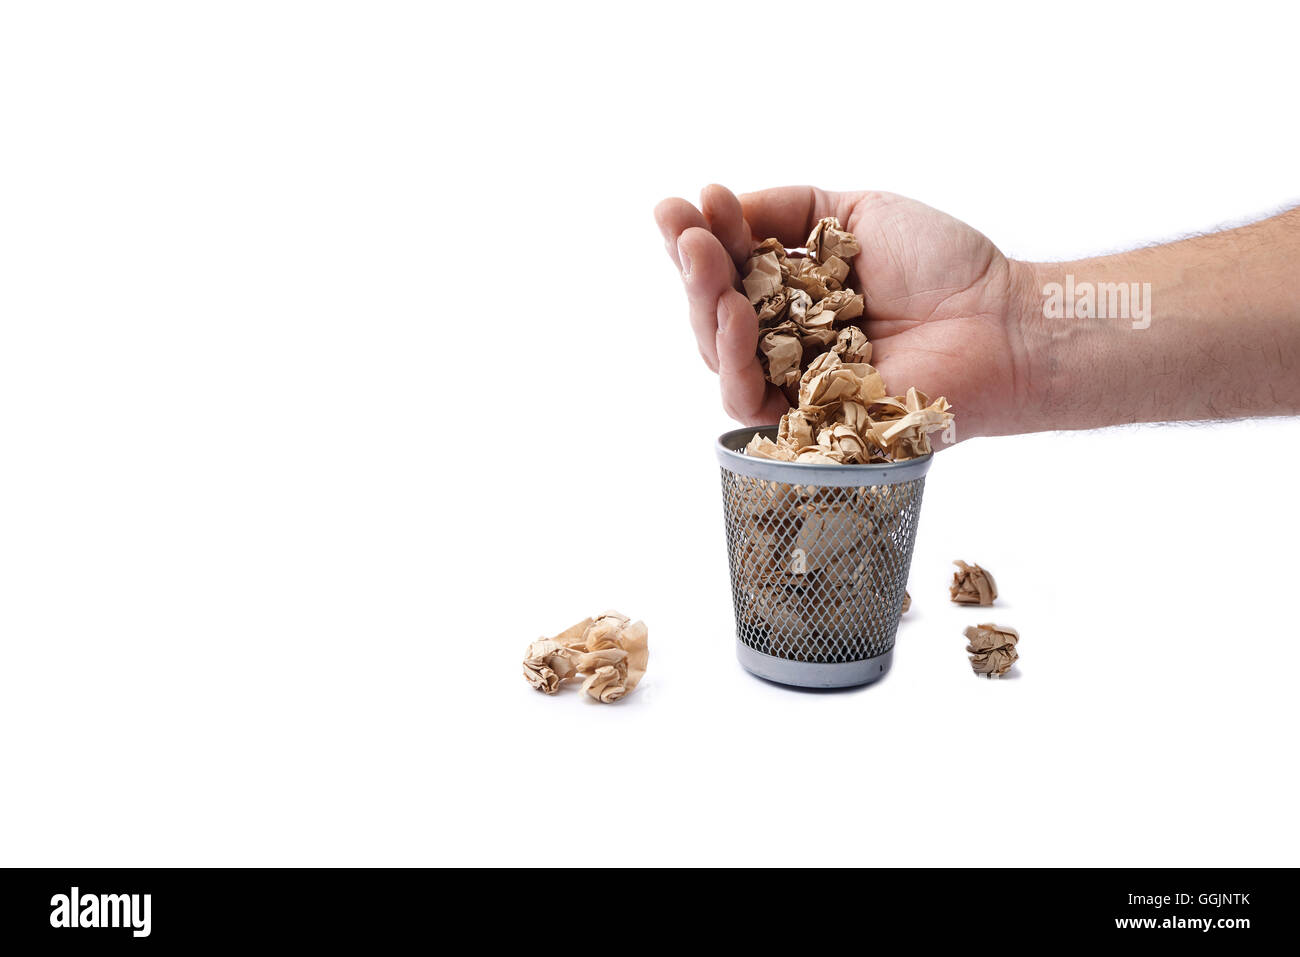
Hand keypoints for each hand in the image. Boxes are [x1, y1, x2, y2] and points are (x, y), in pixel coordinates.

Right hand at [654, 185, 1037, 439]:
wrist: (998, 321)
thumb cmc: (942, 266)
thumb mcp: (855, 214)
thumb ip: (787, 208)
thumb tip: (716, 202)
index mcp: (793, 291)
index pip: (729, 266)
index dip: (700, 236)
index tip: (686, 201)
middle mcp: (784, 336)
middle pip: (712, 310)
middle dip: (692, 265)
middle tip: (680, 225)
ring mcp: (791, 381)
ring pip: (718, 353)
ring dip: (702, 302)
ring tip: (699, 256)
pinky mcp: (803, 422)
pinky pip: (746, 398)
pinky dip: (732, 355)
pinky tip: (735, 311)